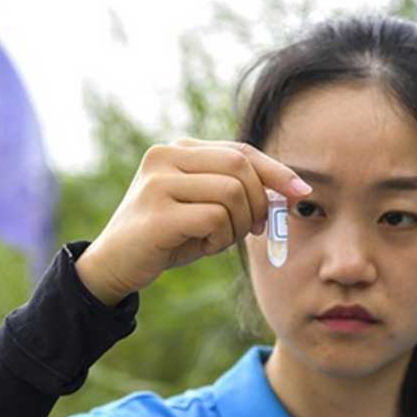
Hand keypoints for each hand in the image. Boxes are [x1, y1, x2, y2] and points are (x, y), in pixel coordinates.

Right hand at [74, 138, 311, 304]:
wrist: (114, 267)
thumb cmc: (167, 238)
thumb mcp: (205, 208)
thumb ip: (237, 192)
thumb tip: (289, 190)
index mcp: (178, 150)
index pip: (241, 150)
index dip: (276, 171)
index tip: (301, 192)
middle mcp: (165, 156)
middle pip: (241, 167)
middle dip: (259, 202)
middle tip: (256, 230)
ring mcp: (158, 182)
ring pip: (232, 192)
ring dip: (239, 224)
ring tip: (219, 240)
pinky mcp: (157, 213)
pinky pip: (215, 217)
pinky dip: (221, 238)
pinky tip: (204, 247)